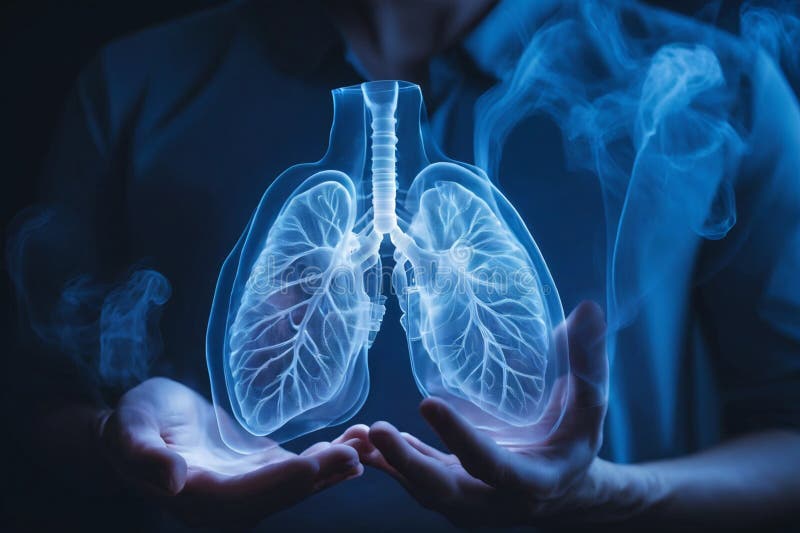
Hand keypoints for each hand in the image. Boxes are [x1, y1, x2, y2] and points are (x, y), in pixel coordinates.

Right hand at [98, 377, 361, 527]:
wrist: (141, 422)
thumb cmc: (131, 421)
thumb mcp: (129, 430)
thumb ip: (145, 455)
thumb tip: (170, 481)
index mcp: (196, 496)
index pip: (244, 494)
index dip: (278, 479)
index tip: (312, 462)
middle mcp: (227, 503)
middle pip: (280, 493)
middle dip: (319, 474)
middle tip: (355, 451)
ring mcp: (247, 488)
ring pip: (296, 484)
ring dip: (332, 467)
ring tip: (366, 444)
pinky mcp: (260, 471)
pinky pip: (297, 470)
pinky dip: (327, 459)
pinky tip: (355, 444)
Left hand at [347, 301, 639, 526]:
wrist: (563, 490)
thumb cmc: (575, 441)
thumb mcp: (589, 406)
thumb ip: (587, 362)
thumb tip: (588, 308)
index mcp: (532, 481)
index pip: (491, 465)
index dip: (460, 439)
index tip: (428, 403)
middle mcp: (495, 501)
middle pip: (444, 490)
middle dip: (407, 463)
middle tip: (375, 430)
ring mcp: (468, 504)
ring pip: (421, 490)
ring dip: (388, 462)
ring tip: (358, 433)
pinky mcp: (449, 495)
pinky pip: (414, 482)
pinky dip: (388, 463)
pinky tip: (363, 439)